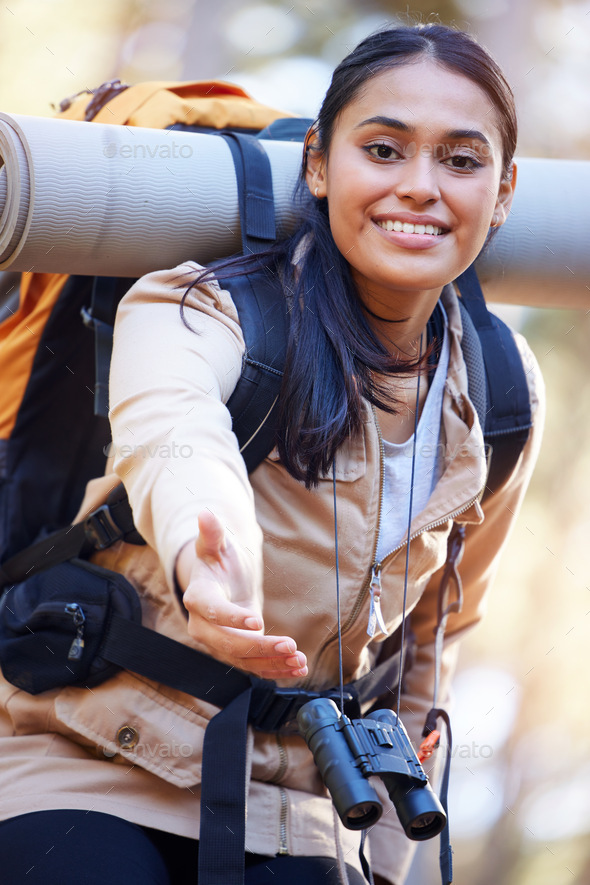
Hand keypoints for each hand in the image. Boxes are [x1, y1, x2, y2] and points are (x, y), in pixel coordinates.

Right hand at [176, 510, 307, 679]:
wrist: (219, 581)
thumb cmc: (217, 560)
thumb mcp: (215, 544)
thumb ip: (212, 532)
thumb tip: (205, 514)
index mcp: (198, 597)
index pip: (212, 611)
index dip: (232, 618)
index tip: (256, 621)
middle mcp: (202, 625)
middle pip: (228, 643)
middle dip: (259, 647)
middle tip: (290, 645)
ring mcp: (217, 642)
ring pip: (243, 659)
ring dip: (272, 662)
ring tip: (299, 661)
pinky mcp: (234, 651)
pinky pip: (253, 665)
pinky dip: (274, 670)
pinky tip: (297, 669)